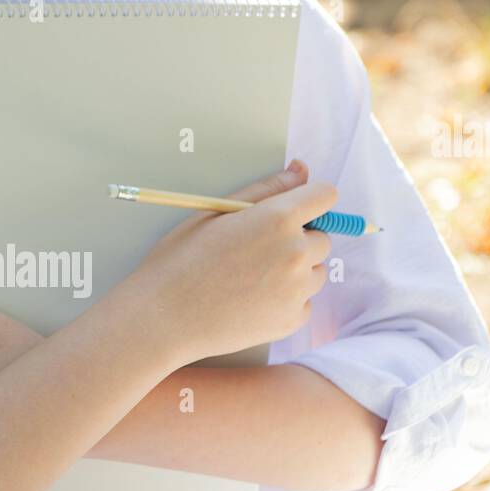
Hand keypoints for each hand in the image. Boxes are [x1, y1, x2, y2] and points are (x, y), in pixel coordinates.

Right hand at [124, 160, 335, 364]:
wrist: (163, 318)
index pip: (325, 196)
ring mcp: (296, 290)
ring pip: (316, 272)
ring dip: (296, 271)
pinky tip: (252, 300)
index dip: (311, 200)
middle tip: (256, 251)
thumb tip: (301, 170)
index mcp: (278, 218)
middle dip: (298, 239)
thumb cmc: (181, 260)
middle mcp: (295, 252)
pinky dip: (286, 301)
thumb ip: (265, 190)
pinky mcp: (292, 320)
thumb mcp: (215, 213)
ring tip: (253, 278)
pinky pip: (304, 303)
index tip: (294, 211)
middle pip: (322, 238)